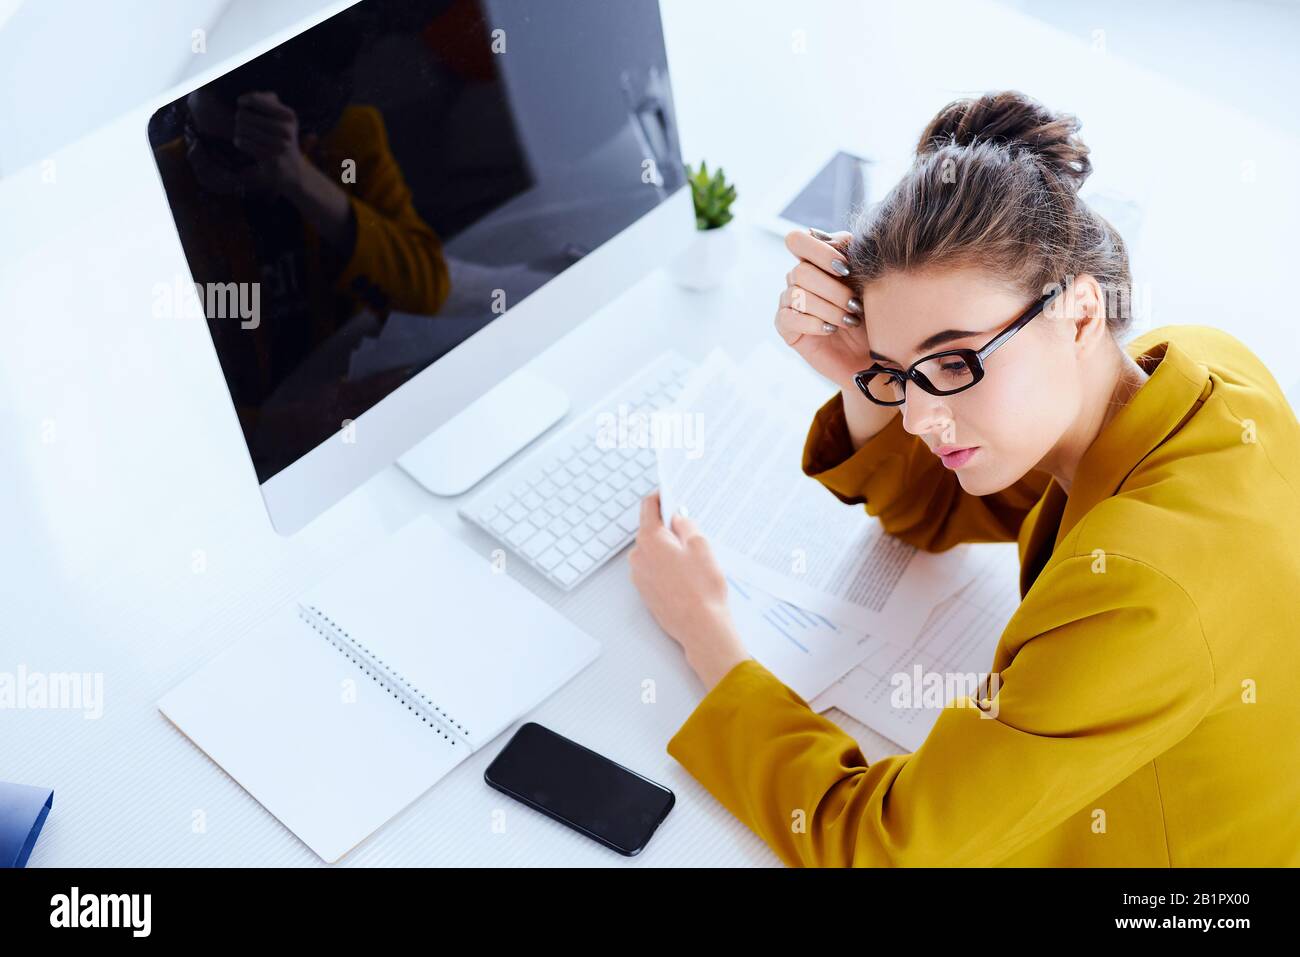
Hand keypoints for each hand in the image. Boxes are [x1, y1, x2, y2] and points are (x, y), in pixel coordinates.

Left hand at [233, 91, 306, 192]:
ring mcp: (278, 144)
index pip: (256, 100)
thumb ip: (268, 101)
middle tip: (245, 125)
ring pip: (241, 128)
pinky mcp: (269, 157)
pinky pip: (243, 142)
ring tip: (246, 136)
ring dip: (239, 132)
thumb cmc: (282, 138)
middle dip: (240, 120)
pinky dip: (240, 143)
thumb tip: (247, 99)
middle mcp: (286, 129)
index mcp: (289, 115)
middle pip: (243, 115)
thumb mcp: (282, 116)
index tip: (241, 103)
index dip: (245, 100)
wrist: (293, 169)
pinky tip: (245, 144)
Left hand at [628, 492, 751, 690]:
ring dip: (668, 548)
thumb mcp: (701, 546)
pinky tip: (687, 574)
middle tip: (691, 527)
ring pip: (653, 551)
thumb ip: (686, 525)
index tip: (670, 494)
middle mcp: (638, 556)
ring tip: (693, 556)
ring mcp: (639, 576)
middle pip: (650, 529)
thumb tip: (678, 517)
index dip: (661, 497)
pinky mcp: (645, 592)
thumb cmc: (703, 588)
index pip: (648, 506)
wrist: (701, 628)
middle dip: (668, 526)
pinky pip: (654, 569)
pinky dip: (667, 566)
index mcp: (650, 539)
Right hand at [775, 228, 871, 389]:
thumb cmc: (874, 314)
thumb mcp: (868, 280)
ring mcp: (790, 303)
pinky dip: (814, 323)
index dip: (820, 252)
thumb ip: (852, 255)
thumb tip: (837, 240)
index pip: (798, 241)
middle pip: (800, 271)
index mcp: (815, 261)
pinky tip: (832, 330)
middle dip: (833, 290)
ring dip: (828, 308)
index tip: (847, 270)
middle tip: (856, 305)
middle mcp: (798, 279)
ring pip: (796, 295)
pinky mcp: (786, 328)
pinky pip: (789, 318)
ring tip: (850, 321)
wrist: (875, 354)